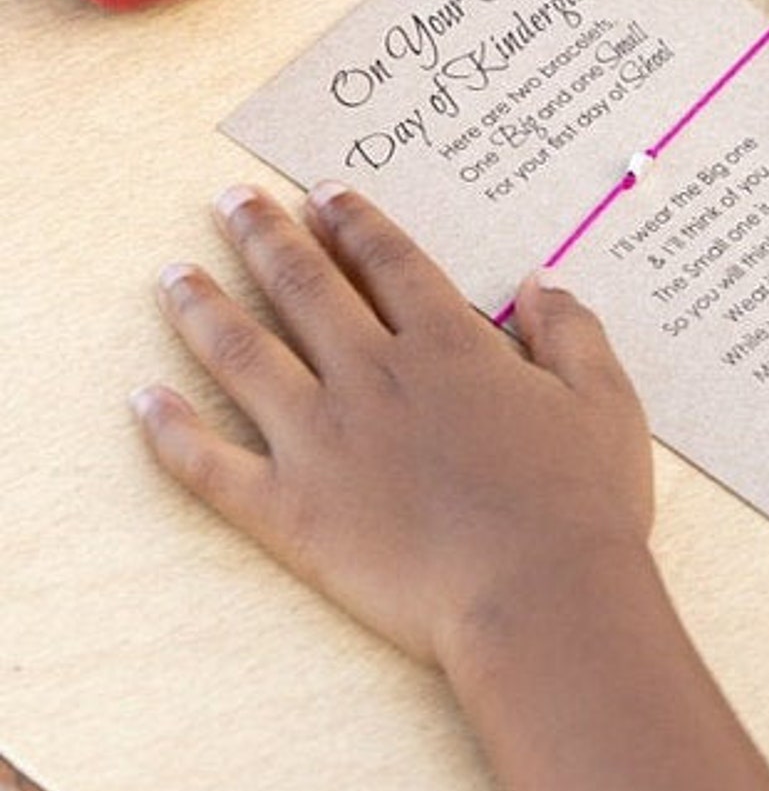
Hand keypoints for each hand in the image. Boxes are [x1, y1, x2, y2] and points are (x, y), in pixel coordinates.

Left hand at [133, 184, 653, 668]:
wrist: (538, 596)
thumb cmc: (582, 504)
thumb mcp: (605, 403)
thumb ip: (572, 333)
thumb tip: (543, 280)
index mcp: (448, 348)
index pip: (389, 263)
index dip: (354, 222)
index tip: (323, 194)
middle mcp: (374, 378)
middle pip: (305, 289)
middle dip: (265, 237)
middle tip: (232, 202)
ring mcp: (323, 441)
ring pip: (244, 356)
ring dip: (203, 308)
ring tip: (173, 274)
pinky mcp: (291, 510)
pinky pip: (210, 465)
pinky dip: (170, 432)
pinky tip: (142, 400)